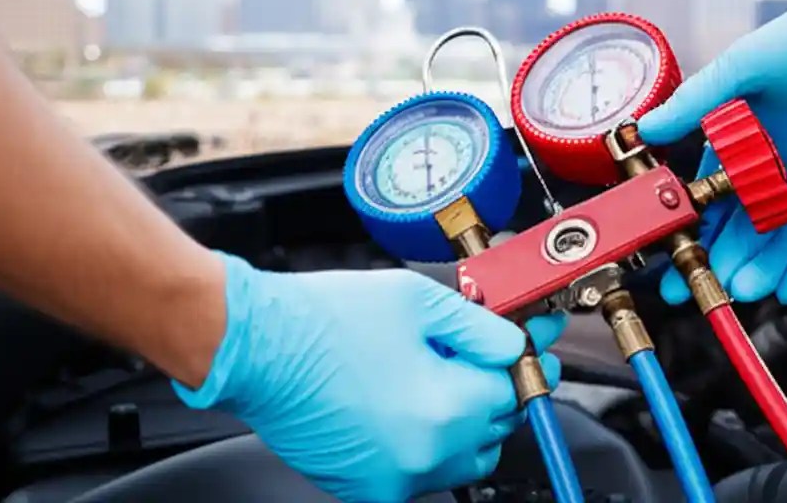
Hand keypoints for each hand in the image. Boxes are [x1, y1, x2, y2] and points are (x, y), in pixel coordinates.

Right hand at [174, 254, 566, 501]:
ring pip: (461, 457)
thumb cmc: (324, 318)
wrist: (255, 344)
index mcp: (445, 409)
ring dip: (463, 422)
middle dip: (494, 390)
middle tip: (478, 355)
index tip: (531, 345)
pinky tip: (403, 402)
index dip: (526, 361)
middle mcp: (423, 456)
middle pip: (493, 429)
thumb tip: (518, 343)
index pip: (516, 390)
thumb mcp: (420, 302)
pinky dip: (424, 444)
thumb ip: (480, 328)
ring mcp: (392, 479)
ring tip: (436, 377)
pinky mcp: (365, 487)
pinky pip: (419, 471)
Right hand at [638, 0, 786, 303]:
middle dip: (716, 260)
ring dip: (759, 268)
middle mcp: (773, 168)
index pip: (707, 195)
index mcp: (742, 140)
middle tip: (692, 287)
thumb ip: (696, 102)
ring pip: (780, 240)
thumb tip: (647, 127)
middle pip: (740, 228)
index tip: (666, 250)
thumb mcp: (743, 67)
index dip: (687, 225)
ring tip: (737, 290)